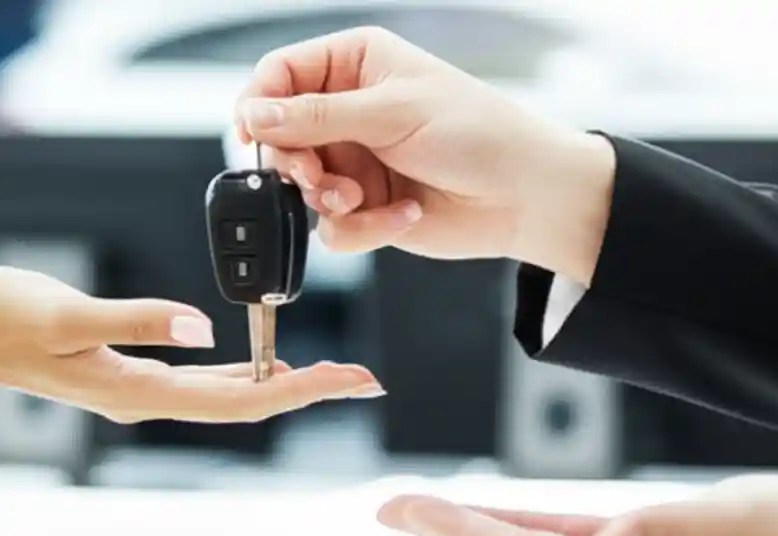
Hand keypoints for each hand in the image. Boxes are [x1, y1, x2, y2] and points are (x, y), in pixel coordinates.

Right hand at [0, 266, 381, 422]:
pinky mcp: (128, 370)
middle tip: (362, 379)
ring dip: (282, 385)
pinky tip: (261, 365)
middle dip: (308, 390)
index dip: (298, 392)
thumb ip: (137, 322)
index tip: (345, 381)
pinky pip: (202, 381)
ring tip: (330, 374)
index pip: (238, 401)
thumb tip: (201, 330)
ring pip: (228, 395)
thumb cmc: (1, 317)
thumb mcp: (68, 313)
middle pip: (246, 403)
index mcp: (138, 389)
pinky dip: (242, 374)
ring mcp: (138, 388)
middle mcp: (145, 397)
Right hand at [236, 27, 615, 285]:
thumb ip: (317, 116)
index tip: (252, 134)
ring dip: (328, 200)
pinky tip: (401, 214)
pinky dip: (361, 228)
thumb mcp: (393, 112)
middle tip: (316, 176)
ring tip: (362, 199)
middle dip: (295, 163)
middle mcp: (348, 111)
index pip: (279, 74)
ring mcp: (355, 161)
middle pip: (279, 137)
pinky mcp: (366, 207)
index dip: (258, 103)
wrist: (525, 197)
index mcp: (355, 64)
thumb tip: (255, 114)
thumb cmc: (480, 134)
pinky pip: (332, 227)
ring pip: (300, 188)